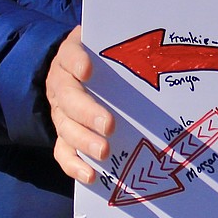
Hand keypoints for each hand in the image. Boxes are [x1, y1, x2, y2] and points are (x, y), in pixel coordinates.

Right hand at [46, 26, 113, 184]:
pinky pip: (62, 151)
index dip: (77, 62)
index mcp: (69, 57)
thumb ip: (119, 42)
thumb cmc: (100, 57)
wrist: (72, 70)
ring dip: (84, 141)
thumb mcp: (105, 43)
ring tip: (104, 152)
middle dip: (88, 112)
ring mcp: (60, 112)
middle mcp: (60, 85)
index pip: (70, 55)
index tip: (89, 69)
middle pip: (68, 98)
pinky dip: (74, 165)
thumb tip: (157, 43)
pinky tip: (91, 175)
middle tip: (109, 125)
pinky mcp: (63, 134)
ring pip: (66, 128)